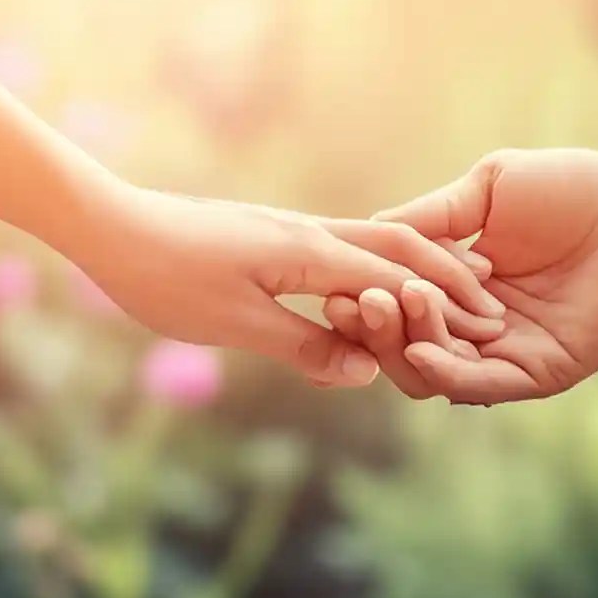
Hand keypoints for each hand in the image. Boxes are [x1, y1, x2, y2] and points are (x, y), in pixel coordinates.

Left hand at [68, 184, 504, 387]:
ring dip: (417, 268)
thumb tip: (366, 372)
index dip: (443, 306)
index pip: (396, 279)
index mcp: (309, 251)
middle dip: (447, 276)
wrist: (109, 225)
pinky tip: (378, 288)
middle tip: (487, 306)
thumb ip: (307, 346)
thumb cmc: (166, 277)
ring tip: (451, 295)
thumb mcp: (237, 325)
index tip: (485, 329)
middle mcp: (311, 231)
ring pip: (375, 241)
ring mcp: (294, 229)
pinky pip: (344, 249)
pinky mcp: (275, 234)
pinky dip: (378, 267)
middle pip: (400, 246)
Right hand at [327, 148, 597, 403]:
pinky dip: (446, 370)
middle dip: (375, 326)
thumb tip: (364, 230)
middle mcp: (477, 328)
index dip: (362, 297)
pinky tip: (420, 349)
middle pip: (405, 346)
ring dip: (403, 344)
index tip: (329, 279)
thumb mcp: (485, 191)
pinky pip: (483, 383)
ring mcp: (508, 354)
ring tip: (388, 307)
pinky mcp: (541, 372)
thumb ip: (431, 217)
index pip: (397, 305)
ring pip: (435, 371)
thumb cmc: (574, 188)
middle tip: (352, 301)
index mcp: (460, 287)